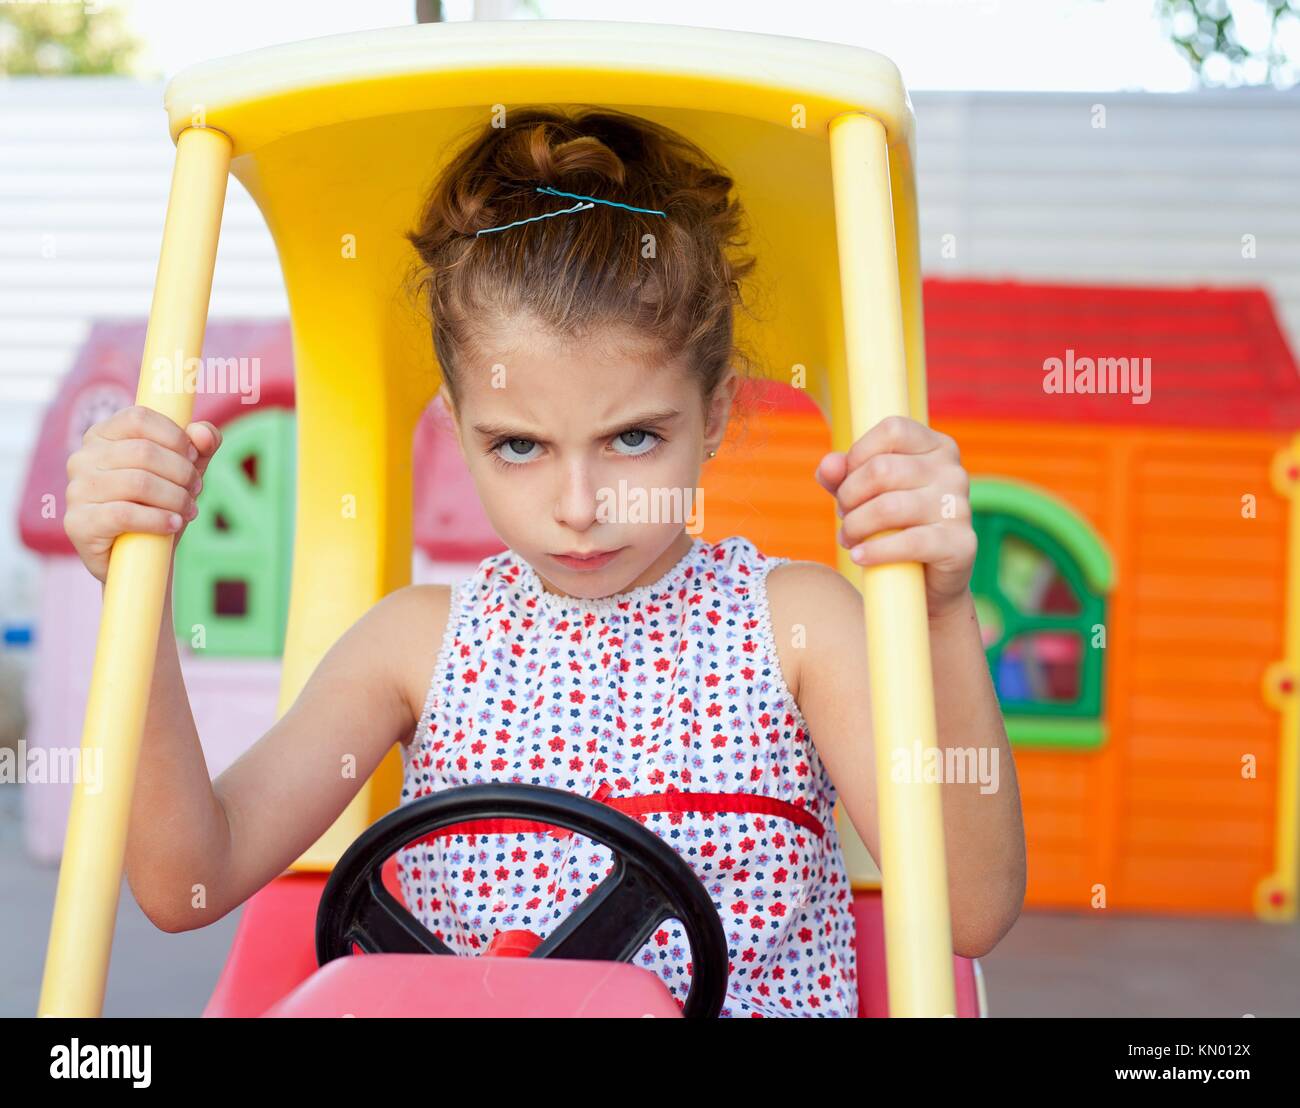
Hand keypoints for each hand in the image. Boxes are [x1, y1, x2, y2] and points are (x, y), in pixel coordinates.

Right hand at [64, 405, 223, 584]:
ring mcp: (76, 491)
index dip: (174, 436)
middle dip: (182, 472)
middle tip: (196, 490)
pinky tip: (173, 524)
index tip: (193, 457)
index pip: (139, 418)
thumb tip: (203, 432)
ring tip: (188, 510)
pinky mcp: (78, 523)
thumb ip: (201, 446)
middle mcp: (82, 459)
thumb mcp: (185, 472)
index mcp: (103, 436)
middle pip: (144, 452)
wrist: (142, 560)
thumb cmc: (160, 506)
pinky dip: (158, 519)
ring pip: (138, 483)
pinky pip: (124, 514)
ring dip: (175, 498)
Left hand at [814, 414, 975, 621]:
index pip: (893, 429)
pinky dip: (876, 551)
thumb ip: (842, 475)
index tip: (846, 481)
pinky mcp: (961, 543)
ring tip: (848, 538)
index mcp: (937, 447)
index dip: (859, 453)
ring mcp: (960, 507)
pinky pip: (910, 543)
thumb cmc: (893, 526)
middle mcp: (953, 471)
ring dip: (856, 526)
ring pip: (890, 507)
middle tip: (844, 516)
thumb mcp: (863, 494)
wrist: (926, 582)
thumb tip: (829, 465)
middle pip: (883, 470)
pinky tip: (859, 556)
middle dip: (849, 496)